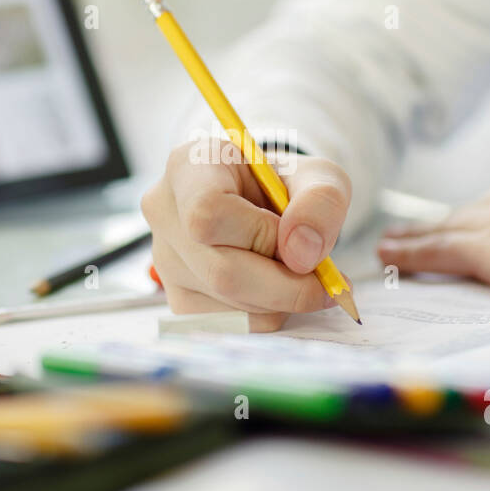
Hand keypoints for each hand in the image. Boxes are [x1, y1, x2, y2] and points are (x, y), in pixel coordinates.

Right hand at [140, 141, 351, 331]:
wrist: (266, 205)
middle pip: (220, 271)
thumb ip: (321, 202)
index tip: (296, 237)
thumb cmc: (286, 186)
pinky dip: (267, 315)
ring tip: (295, 272)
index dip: (261, 235)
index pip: (207, 212)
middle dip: (286, 284)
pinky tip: (274, 288)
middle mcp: (164, 213)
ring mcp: (165, 261)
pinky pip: (229, 324)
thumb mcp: (318, 176)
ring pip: (228, 304)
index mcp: (189, 166)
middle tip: (324, 278)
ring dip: (281, 301)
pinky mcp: (178, 299)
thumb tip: (301, 254)